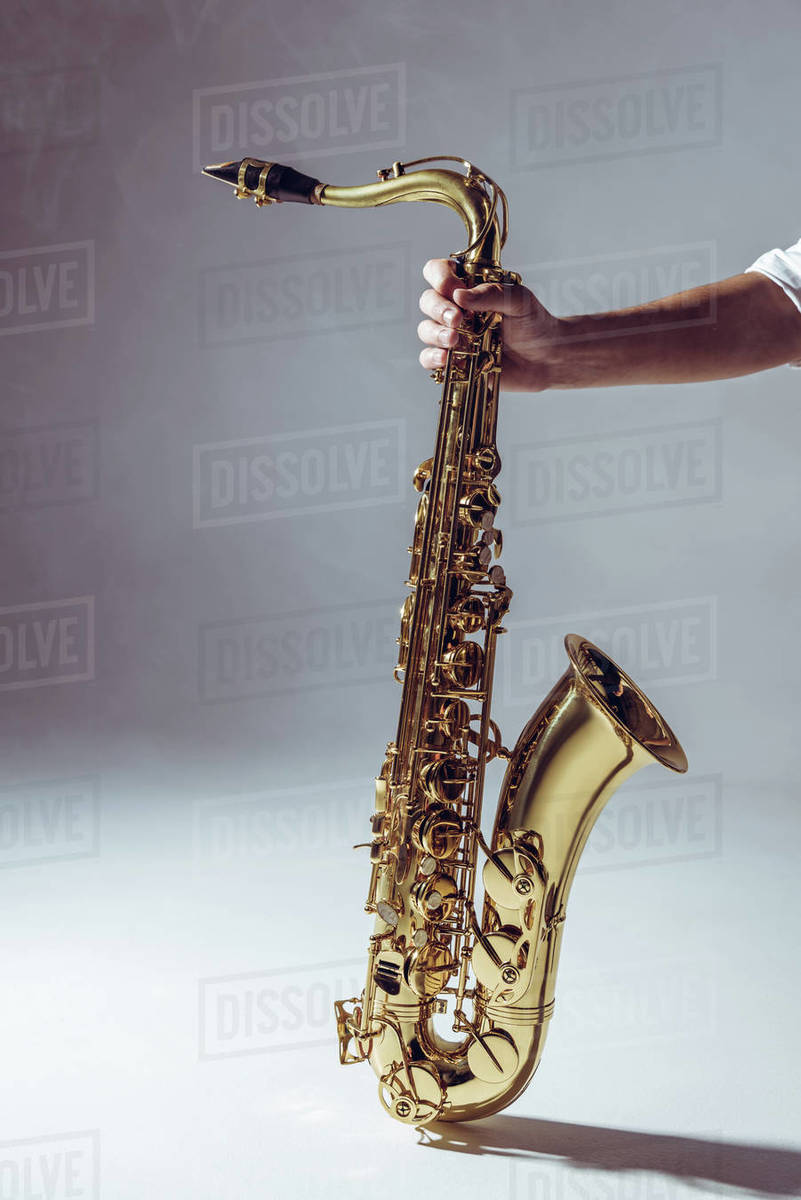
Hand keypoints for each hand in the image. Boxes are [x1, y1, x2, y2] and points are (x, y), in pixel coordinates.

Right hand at [417, 258, 562, 391]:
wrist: (546, 359)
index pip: (439, 271)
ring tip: (455, 340)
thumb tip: (459, 295)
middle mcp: (457, 309)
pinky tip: (447, 359)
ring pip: (426, 329)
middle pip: (428, 301)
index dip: (440, 277)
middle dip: (439, 309)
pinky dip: (433, 358)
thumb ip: (491, 294)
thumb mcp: (519, 301)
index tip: (455, 290)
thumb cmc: (534, 324)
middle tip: (458, 320)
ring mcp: (454, 335)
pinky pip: (429, 358)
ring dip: (435, 333)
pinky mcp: (454, 361)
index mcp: (469, 287)